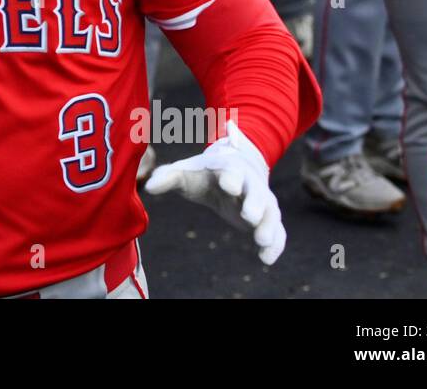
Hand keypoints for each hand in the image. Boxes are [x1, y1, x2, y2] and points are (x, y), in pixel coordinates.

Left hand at [144, 120, 285, 265]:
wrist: (232, 172)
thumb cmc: (202, 173)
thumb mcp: (184, 172)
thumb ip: (167, 177)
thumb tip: (149, 186)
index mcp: (227, 168)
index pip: (232, 171)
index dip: (231, 178)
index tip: (229, 186)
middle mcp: (249, 183)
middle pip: (256, 191)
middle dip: (254, 203)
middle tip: (249, 216)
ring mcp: (261, 199)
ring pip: (270, 212)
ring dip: (268, 226)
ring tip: (261, 241)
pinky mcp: (266, 217)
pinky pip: (277, 230)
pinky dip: (276, 243)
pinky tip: (267, 259)